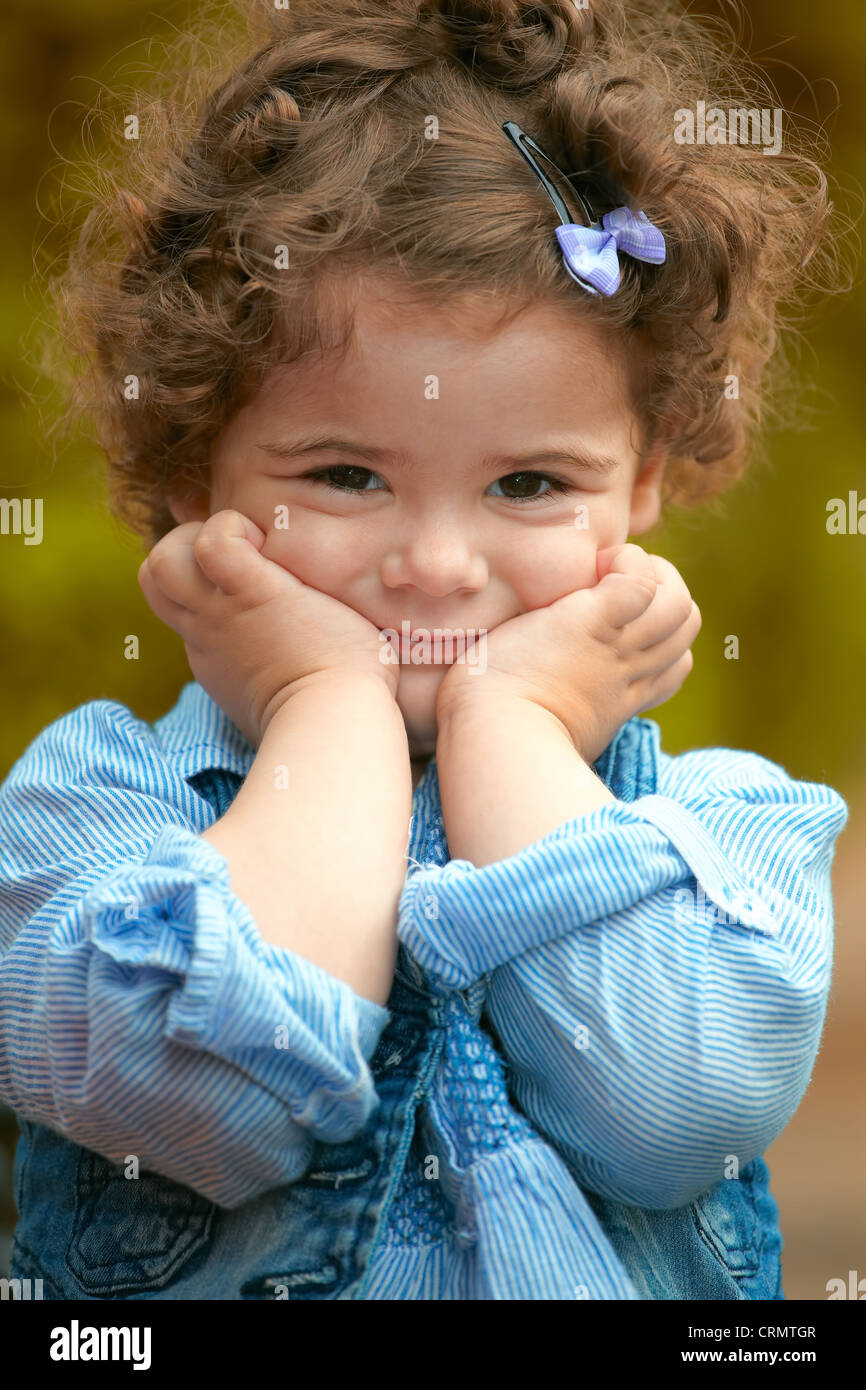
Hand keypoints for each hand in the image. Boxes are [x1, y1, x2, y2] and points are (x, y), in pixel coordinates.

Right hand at [138, 509, 397, 746]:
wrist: (337, 728)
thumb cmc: (334, 722)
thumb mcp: (289, 702)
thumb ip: (283, 682)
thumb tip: (307, 687)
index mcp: (218, 655)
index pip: (186, 605)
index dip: (206, 582)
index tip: (251, 586)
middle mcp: (207, 633)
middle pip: (154, 578)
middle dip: (184, 549)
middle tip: (241, 557)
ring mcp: (220, 614)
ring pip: (161, 559)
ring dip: (199, 536)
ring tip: (254, 550)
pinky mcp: (250, 593)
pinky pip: (213, 540)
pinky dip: (234, 529)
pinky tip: (272, 546)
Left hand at [435, 543, 700, 764]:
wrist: (491, 740)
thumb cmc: (501, 737)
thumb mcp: (555, 731)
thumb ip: (566, 710)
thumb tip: (547, 700)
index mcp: (620, 701)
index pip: (677, 665)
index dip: (662, 635)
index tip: (622, 623)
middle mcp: (629, 673)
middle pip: (689, 624)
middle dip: (666, 589)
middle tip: (616, 580)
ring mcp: (615, 648)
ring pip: (679, 603)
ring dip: (653, 571)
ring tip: (606, 567)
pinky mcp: (590, 623)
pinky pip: (640, 582)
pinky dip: (629, 563)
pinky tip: (595, 563)